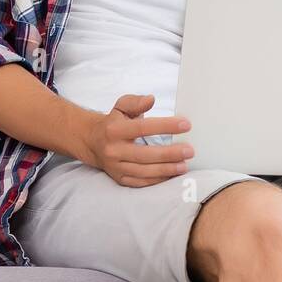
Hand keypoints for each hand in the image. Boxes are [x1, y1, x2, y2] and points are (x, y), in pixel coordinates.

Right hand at [80, 94, 194, 186]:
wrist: (92, 142)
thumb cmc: (113, 122)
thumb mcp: (121, 106)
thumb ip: (136, 101)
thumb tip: (151, 99)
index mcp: (114, 130)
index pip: (143, 128)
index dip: (165, 126)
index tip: (186, 125)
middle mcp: (113, 150)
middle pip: (144, 154)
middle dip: (169, 154)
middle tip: (189, 151)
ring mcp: (116, 167)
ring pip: (143, 171)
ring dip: (166, 169)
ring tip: (184, 165)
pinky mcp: (119, 178)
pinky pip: (140, 182)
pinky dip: (157, 180)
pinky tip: (172, 175)